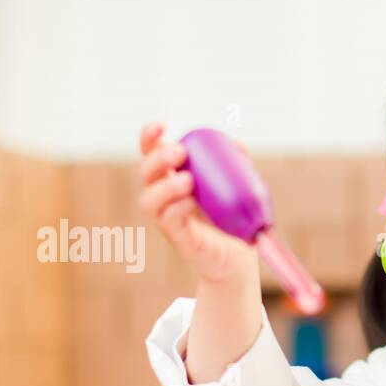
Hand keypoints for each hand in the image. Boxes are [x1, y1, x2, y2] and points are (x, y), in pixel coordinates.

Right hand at [137, 122, 256, 283]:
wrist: (239, 260)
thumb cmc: (233, 222)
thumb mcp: (236, 189)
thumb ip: (235, 165)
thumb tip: (237, 144)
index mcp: (174, 181)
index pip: (152, 155)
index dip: (149, 138)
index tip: (162, 125)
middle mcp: (165, 200)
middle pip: (146, 174)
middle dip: (158, 159)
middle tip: (181, 153)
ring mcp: (169, 220)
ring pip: (149, 200)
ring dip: (165, 186)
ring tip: (188, 180)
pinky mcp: (179, 239)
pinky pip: (168, 221)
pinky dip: (177, 208)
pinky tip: (190, 202)